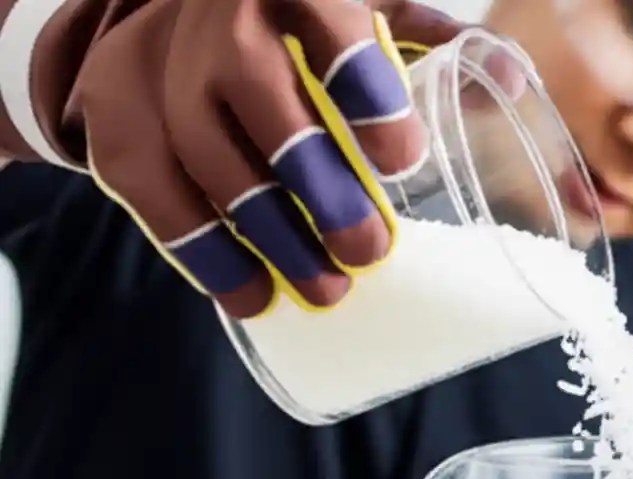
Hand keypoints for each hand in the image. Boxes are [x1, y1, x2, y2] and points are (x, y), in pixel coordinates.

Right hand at [76, 0, 466, 317]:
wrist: (181, 4)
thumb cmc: (297, 15)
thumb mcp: (362, 8)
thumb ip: (429, 39)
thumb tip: (512, 79)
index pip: (333, 29)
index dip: (368, 96)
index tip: (403, 160)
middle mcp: (221, 14)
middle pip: (268, 105)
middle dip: (322, 191)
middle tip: (367, 251)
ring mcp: (158, 59)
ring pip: (202, 155)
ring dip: (265, 237)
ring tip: (322, 291)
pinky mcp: (117, 109)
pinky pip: (145, 187)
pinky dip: (198, 248)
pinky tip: (247, 291)